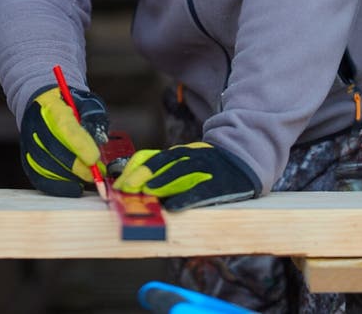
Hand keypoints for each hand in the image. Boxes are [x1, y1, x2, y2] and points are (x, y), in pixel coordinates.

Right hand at [20, 85, 108, 196]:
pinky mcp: (27, 156)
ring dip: (69, 176)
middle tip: (97, 174)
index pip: (65, 127)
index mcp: (52, 107)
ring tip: (88, 178)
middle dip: (78, 166)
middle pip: (54, 149)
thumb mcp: (85, 101)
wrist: (41, 101)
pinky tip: (73, 187)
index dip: (79, 145)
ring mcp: (28, 141)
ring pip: (45, 165)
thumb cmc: (68, 102)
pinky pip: (38, 176)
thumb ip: (94, 117)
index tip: (94, 159)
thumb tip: (100, 140)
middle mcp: (36, 124)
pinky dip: (57, 186)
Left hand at [112, 142, 258, 210]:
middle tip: (126, 188)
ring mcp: (202, 168)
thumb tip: (135, 188)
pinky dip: (185, 198)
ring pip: (179, 172)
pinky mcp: (217, 183)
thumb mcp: (183, 164)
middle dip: (142, 175)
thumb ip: (162, 173)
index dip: (133, 169)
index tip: (118, 184)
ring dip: (161, 182)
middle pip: (161, 163)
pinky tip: (173, 206)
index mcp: (176, 154)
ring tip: (146, 192)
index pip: (149, 157)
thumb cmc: (206, 167)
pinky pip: (199, 191)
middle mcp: (187, 158)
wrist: (243, 159)